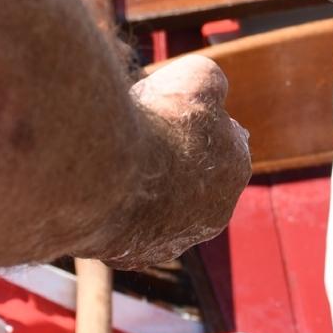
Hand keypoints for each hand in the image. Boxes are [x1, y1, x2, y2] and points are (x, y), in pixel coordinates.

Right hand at [105, 53, 248, 268]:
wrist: (109, 173)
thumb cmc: (156, 122)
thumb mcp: (195, 76)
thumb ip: (210, 82)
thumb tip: (211, 89)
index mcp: (236, 169)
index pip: (222, 142)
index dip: (194, 121)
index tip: (170, 110)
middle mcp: (212, 214)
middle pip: (190, 179)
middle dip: (170, 158)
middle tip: (138, 134)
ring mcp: (172, 241)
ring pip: (157, 209)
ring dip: (141, 188)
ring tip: (113, 160)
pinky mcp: (133, 257)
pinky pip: (125, 229)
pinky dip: (113, 210)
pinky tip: (97, 188)